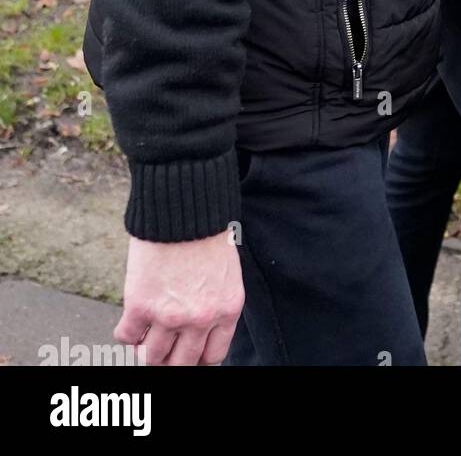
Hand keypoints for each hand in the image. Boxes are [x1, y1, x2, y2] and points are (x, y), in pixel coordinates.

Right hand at [114, 231, 244, 365]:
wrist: (185, 205)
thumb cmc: (205, 232)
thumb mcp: (226, 272)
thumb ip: (216, 303)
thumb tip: (199, 330)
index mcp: (227, 309)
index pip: (212, 356)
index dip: (195, 359)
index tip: (185, 355)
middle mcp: (201, 319)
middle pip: (181, 363)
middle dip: (169, 360)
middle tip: (160, 351)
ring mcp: (170, 316)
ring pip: (150, 357)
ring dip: (143, 350)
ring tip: (141, 339)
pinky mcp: (141, 306)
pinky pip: (126, 337)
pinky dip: (125, 333)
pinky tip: (129, 321)